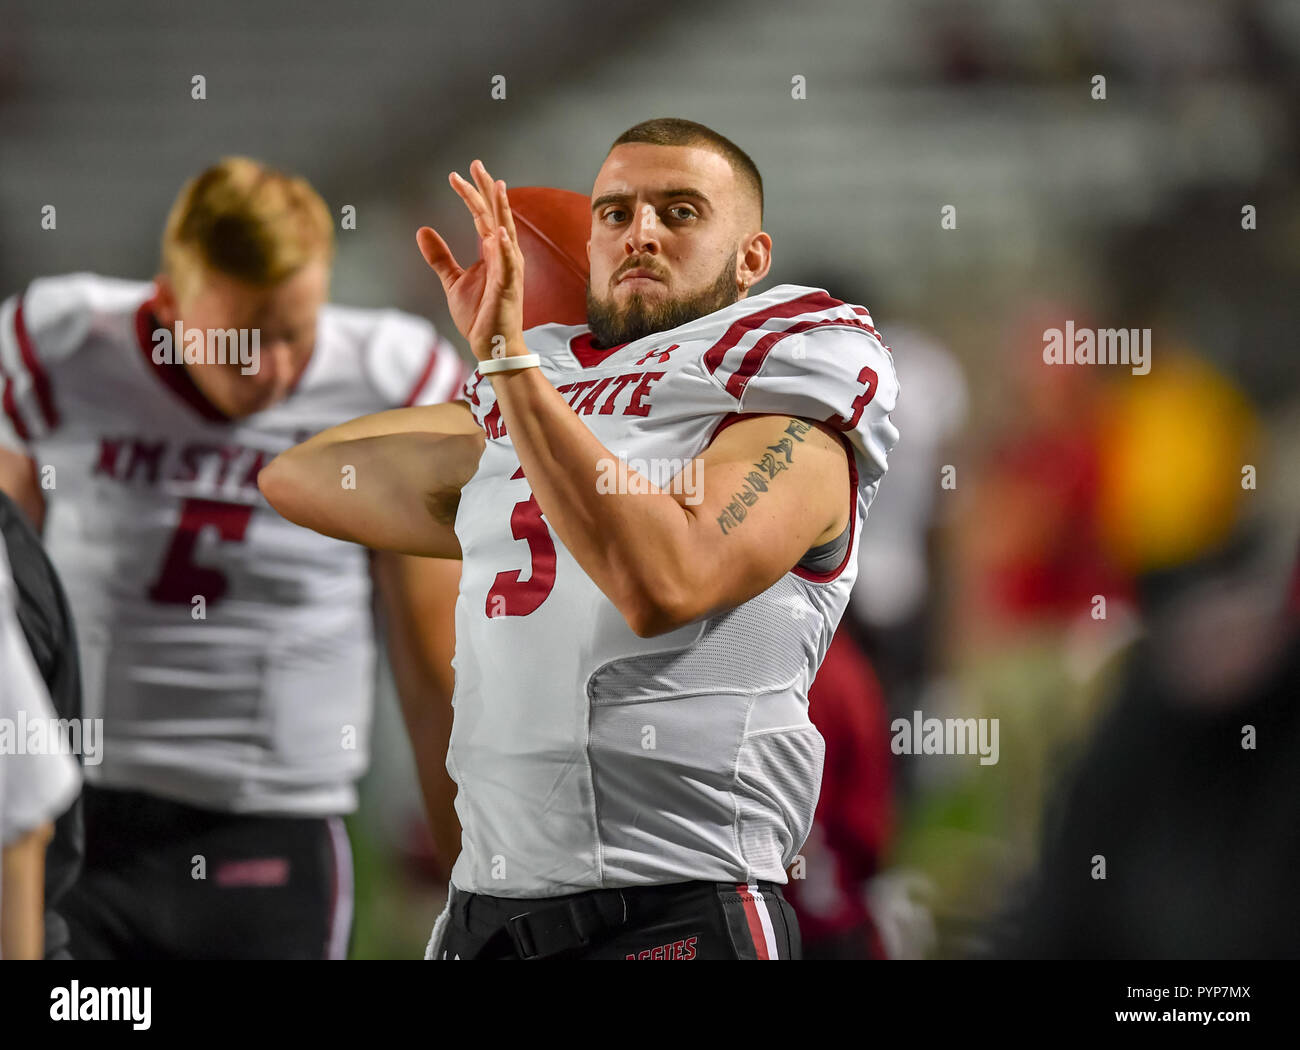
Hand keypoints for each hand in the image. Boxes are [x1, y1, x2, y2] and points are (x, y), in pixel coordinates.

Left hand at [416, 159, 526, 361]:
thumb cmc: (479, 314)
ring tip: (497, 186)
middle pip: (495, 215)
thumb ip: (440, 256)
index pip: (482, 215)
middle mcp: (505, 255)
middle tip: (475, 164)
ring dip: (501, 210)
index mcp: (493, 252)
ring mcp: (509, 270)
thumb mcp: (453, 280)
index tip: (456, 174)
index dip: (471, 194)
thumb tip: (423, 231)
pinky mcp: (508, 288)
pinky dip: (506, 249)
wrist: (490, 345)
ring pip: (506, 232)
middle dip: (486, 189)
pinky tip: (501, 233)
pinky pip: (508, 265)